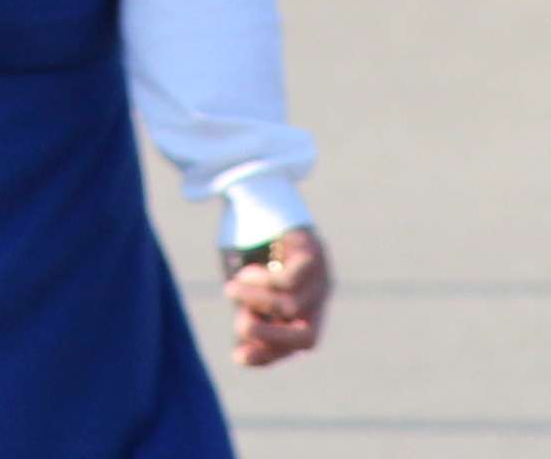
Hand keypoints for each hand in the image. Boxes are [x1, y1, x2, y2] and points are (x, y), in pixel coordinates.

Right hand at [226, 226, 329, 366]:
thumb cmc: (249, 243)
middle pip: (308, 338)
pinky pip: (288, 281)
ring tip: (231, 288)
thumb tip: (246, 348)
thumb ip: (250, 311)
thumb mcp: (246, 286)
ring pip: (291, 307)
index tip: (237, 356)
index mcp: (308, 306)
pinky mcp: (312, 250)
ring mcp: (320, 271)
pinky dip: (261, 283)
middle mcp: (320, 293)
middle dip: (270, 339)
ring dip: (255, 302)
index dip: (270, 355)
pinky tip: (245, 271)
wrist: (255, 194)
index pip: (297, 344)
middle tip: (240, 325)